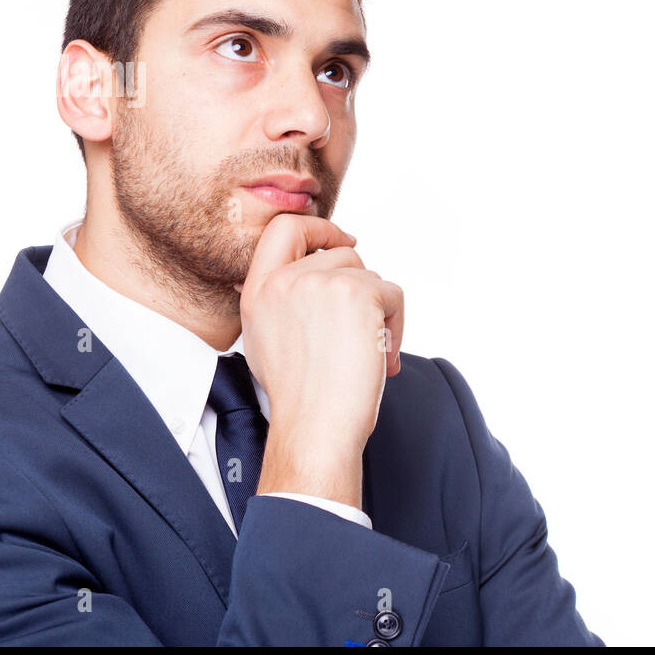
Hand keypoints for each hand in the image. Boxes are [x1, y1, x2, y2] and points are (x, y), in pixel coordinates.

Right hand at [236, 214, 404, 505]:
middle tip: (364, 332)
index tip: (343, 241)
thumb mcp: (266, 339)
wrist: (315, 427)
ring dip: (380, 312)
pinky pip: (392, 293)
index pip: (284, 229)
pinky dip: (396, 326)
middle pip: (342, 254)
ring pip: (370, 276)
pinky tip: (381, 358)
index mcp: (258, 290)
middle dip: (361, 290)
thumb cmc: (299, 397)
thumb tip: (310, 273)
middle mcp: (285, 280)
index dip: (319, 228)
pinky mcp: (358, 293)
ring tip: (369, 354)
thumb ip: (281, 301)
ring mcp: (321, 283)